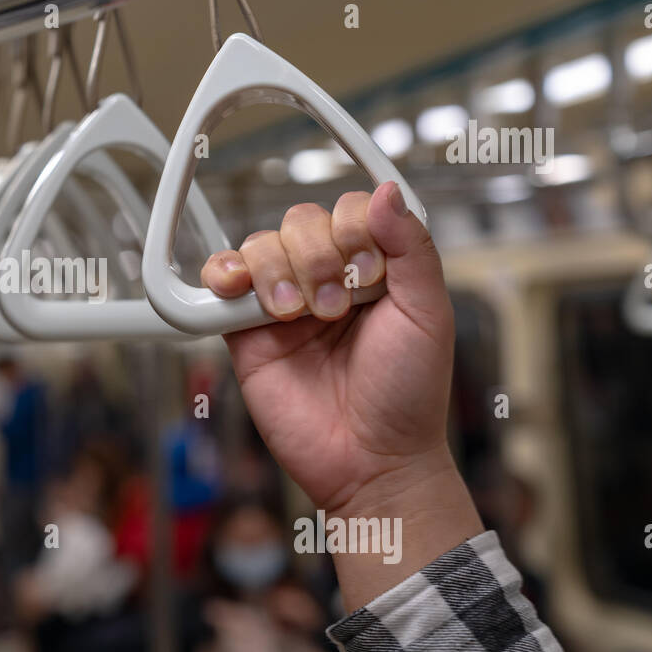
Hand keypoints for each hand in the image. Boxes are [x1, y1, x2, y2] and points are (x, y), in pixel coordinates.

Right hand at [201, 182, 481, 608]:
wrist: (370, 460)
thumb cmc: (408, 395)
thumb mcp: (429, 313)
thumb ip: (412, 248)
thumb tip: (387, 192)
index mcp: (375, 268)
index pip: (351, 210)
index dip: (354, 231)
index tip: (369, 275)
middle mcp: (327, 278)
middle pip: (301, 221)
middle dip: (317, 259)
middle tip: (336, 309)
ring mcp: (284, 302)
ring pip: (261, 245)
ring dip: (278, 273)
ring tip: (299, 316)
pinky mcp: (245, 330)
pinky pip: (222, 281)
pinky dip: (223, 275)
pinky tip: (241, 293)